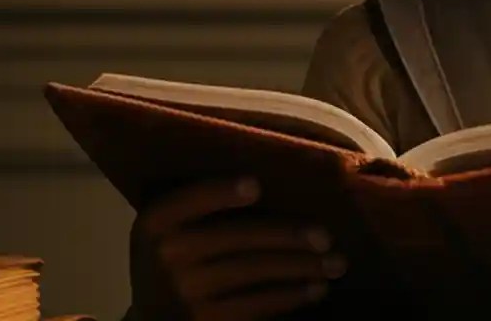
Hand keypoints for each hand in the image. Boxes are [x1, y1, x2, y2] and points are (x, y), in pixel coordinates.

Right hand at [129, 177, 346, 320]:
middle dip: (288, 236)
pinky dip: (291, 295)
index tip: (256, 186)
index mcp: (155, 224)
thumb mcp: (172, 231)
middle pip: (237, 238)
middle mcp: (166, 258)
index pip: (188, 202)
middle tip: (326, 237)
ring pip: (255, 272)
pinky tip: (315, 288)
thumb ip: (203, 209)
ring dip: (302, 267)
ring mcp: (185, 294)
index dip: (219, 193)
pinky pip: (257, 305)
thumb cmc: (176, 262)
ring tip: (335, 263)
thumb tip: (274, 184)